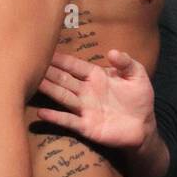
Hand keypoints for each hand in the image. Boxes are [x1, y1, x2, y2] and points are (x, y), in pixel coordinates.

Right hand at [36, 49, 154, 149]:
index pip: (74, 65)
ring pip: (63, 97)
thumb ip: (126, 62)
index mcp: (96, 76)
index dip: (61, 58)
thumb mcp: (137, 75)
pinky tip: (41, 113)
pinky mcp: (86, 126)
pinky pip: (68, 120)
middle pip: (64, 79)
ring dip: (49, 90)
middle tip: (32, 63)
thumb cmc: (140, 98)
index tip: (46, 50)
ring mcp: (85, 109)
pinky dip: (55, 117)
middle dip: (49, 71)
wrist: (144, 126)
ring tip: (34, 83)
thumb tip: (112, 52)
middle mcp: (86, 91)